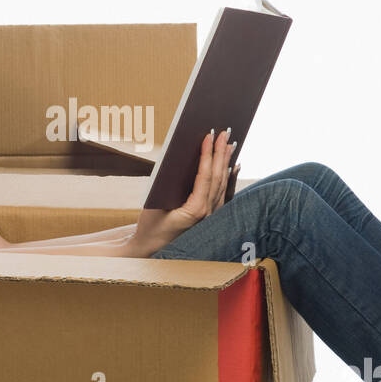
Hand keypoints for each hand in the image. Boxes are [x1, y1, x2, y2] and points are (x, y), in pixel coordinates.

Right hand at [131, 128, 237, 256]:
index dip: (208, 155)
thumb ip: (169, 186)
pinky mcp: (209, 217)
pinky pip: (221, 193)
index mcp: (196, 211)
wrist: (150, 249)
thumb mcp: (154, 204)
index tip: (209, 136)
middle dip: (221, 153)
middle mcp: (208, 214)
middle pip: (218, 178)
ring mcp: (210, 217)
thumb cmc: (150, 226)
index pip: (206, 177)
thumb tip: (180, 159)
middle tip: (224, 133)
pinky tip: (230, 166)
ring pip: (222, 185)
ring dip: (225, 163)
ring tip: (228, 144)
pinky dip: (226, 177)